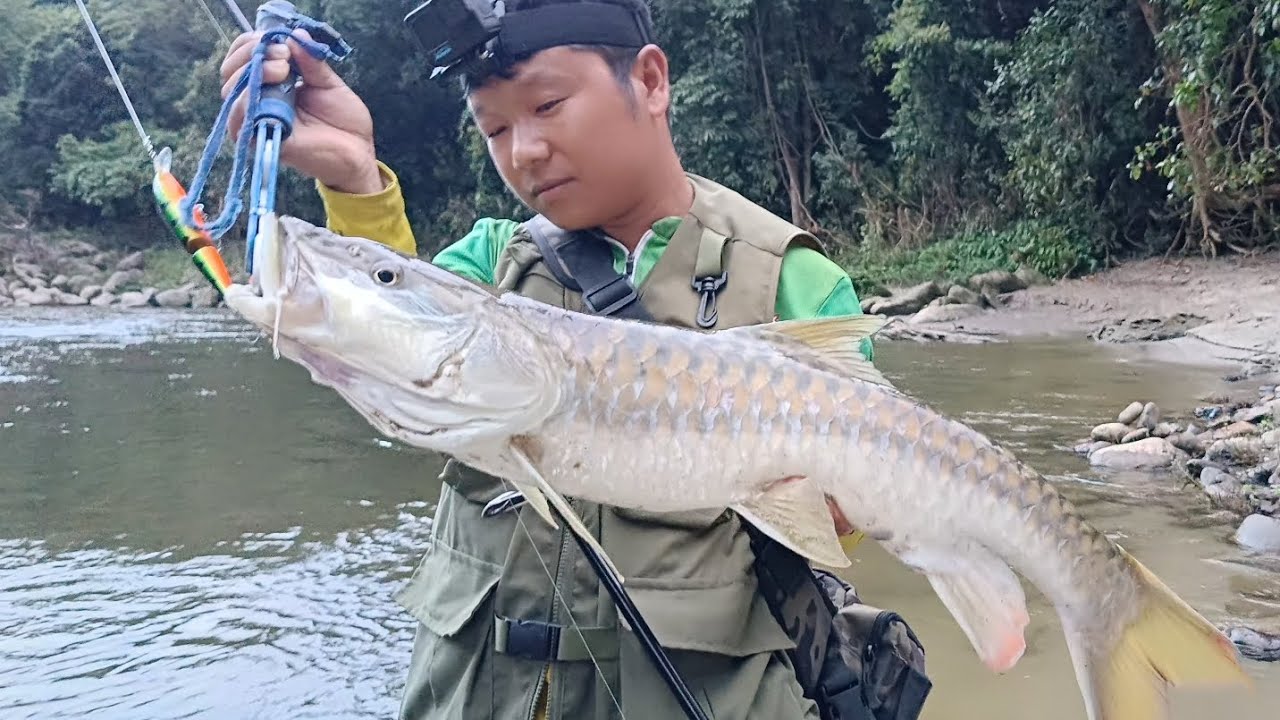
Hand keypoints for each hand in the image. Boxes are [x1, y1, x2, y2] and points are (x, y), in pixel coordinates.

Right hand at [219, 29, 384, 193]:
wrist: (358, 150)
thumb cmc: (343, 119)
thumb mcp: (328, 81)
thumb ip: (309, 60)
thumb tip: (293, 35)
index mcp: (271, 84)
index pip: (242, 58)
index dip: (251, 43)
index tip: (278, 40)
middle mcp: (259, 101)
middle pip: (230, 72)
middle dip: (252, 53)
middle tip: (283, 55)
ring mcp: (258, 120)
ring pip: (230, 92)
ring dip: (252, 71)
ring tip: (283, 68)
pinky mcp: (260, 139)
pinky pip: (239, 118)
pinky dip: (248, 98)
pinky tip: (270, 86)